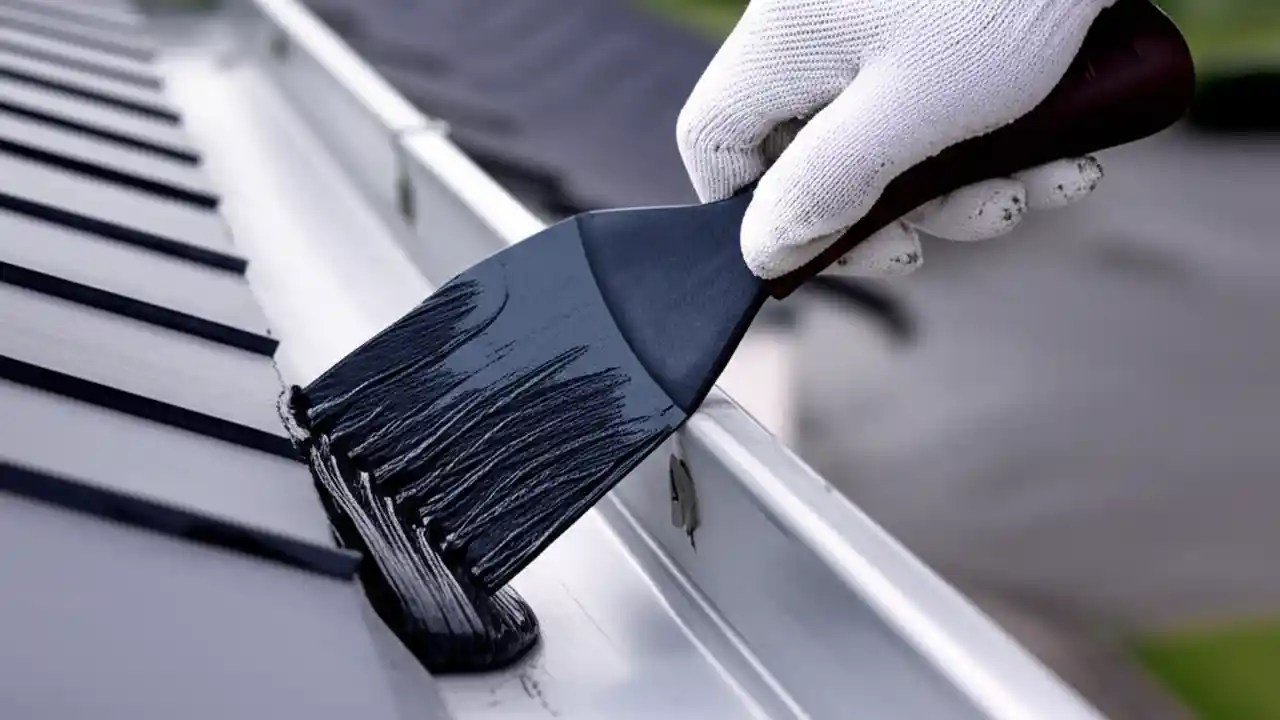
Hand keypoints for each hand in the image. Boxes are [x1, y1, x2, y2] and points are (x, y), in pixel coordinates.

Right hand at [677, 0, 1115, 278]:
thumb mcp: (913, 111)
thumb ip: (825, 186)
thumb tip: (762, 251)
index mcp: (784, 40)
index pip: (716, 139)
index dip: (754, 213)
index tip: (831, 248)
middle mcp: (818, 26)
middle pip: (816, 151)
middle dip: (898, 209)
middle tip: (966, 227)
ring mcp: (881, 21)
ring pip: (893, 133)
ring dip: (970, 184)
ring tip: (1050, 184)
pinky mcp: (941, 19)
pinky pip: (944, 99)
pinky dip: (1001, 138)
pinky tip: (1068, 152)